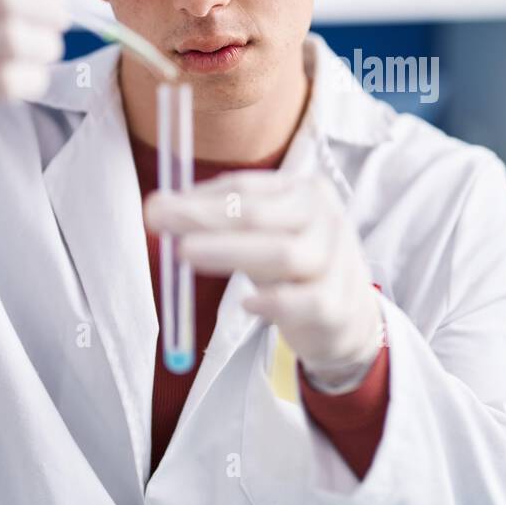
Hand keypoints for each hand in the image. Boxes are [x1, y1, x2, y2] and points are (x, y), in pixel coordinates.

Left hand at [144, 172, 383, 385]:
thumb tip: (158, 206)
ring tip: (187, 254)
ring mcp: (338, 261)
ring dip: (230, 252)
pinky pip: (306, 301)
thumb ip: (219, 221)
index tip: (156, 208)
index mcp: (306, 192)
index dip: (198, 198)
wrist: (349, 315)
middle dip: (205, 218)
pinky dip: (275, 302)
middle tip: (160, 223)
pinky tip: (248, 305)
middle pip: (260, 215)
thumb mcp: (263, 236)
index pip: (246, 189)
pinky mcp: (339, 304)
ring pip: (284, 254)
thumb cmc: (295, 269)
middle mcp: (326, 219)